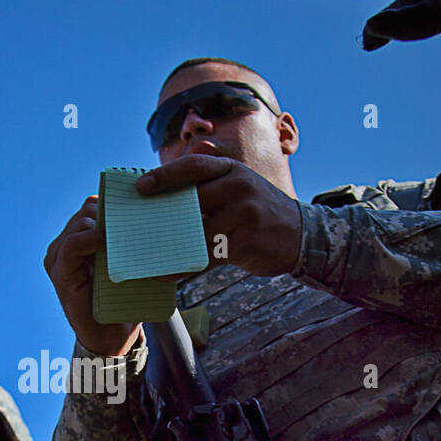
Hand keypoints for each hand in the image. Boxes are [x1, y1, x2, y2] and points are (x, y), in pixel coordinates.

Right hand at [43, 195, 140, 356]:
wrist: (112, 337)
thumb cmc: (124, 300)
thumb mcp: (130, 264)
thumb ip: (131, 241)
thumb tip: (156, 217)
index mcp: (80, 237)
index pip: (95, 205)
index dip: (115, 202)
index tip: (139, 207)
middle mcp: (65, 243)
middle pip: (89, 209)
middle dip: (113, 212)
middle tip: (137, 222)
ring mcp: (59, 256)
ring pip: (82, 222)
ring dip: (106, 225)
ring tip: (126, 237)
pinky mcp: (59, 271)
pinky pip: (72, 244)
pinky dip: (89, 239)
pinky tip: (106, 241)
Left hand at [136, 156, 301, 276]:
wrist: (302, 235)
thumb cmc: (259, 212)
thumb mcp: (240, 187)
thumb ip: (209, 188)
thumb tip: (164, 199)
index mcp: (232, 170)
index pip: (193, 167)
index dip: (165, 176)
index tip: (140, 187)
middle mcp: (239, 187)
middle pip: (191, 200)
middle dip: (162, 213)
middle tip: (137, 225)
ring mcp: (245, 215)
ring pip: (197, 231)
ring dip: (170, 244)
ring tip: (146, 253)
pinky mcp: (246, 243)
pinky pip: (206, 256)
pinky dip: (183, 266)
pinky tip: (166, 273)